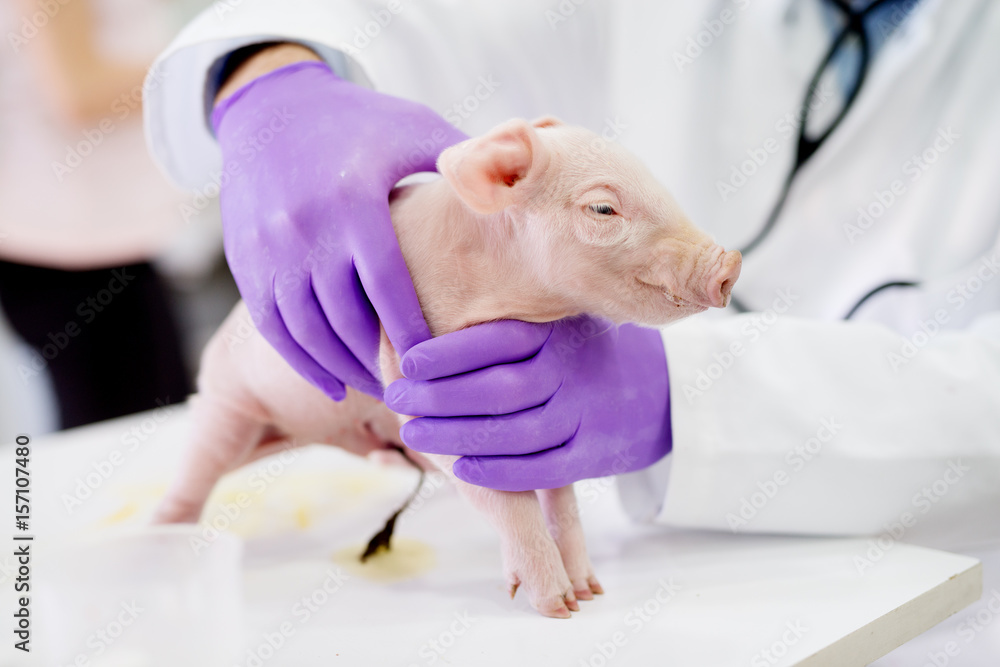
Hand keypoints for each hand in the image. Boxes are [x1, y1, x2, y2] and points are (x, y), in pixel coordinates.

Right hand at [213, 53, 466, 399]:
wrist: (270, 107)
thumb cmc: (360, 122)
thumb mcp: (414, 129)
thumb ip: (465, 167)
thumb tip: (528, 194)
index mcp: (352, 200)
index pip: (389, 285)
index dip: (413, 332)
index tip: (438, 365)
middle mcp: (305, 228)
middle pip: (347, 319)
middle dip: (382, 362)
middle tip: (416, 389)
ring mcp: (269, 249)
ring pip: (308, 332)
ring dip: (345, 370)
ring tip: (382, 389)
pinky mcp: (245, 263)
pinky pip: (273, 328)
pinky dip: (303, 364)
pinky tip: (334, 386)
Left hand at [384, 318, 671, 490]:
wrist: (666, 390)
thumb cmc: (587, 352)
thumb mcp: (560, 322)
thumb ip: (512, 322)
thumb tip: (428, 310)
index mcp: (561, 331)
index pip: (500, 340)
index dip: (449, 352)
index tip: (407, 360)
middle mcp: (576, 370)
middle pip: (502, 389)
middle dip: (440, 397)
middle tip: (397, 399)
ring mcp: (590, 413)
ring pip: (519, 432)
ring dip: (459, 436)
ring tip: (413, 433)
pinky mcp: (598, 452)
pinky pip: (547, 467)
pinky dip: (503, 470)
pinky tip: (463, 469)